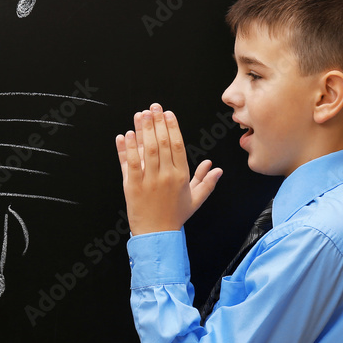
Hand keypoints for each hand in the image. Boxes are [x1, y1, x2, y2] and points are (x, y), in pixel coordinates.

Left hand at [115, 103, 222, 234]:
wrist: (156, 235)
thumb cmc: (175, 217)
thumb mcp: (195, 200)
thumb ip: (206, 182)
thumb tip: (216, 168)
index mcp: (181, 176)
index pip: (177, 146)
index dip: (172, 127)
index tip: (168, 113)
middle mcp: (165, 176)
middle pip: (162, 143)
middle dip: (157, 122)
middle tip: (153, 107)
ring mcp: (148, 181)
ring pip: (146, 150)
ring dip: (143, 130)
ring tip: (141, 114)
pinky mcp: (132, 186)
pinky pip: (129, 164)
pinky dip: (127, 148)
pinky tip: (126, 135)